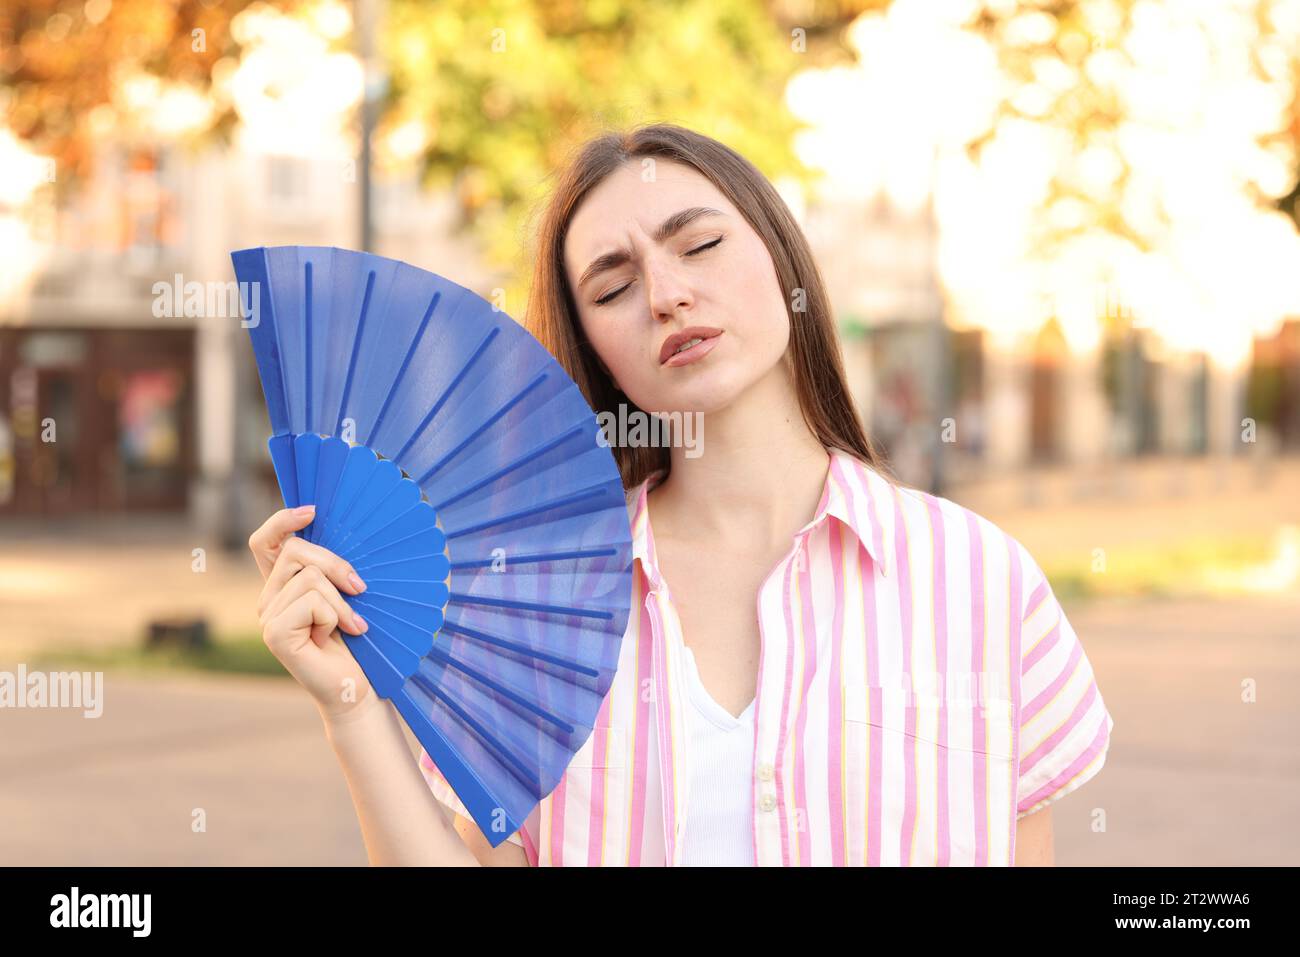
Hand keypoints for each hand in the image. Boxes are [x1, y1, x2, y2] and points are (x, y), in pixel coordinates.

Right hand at [249, 505, 379, 721]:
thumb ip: (333, 567)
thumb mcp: (347, 593)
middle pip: (295, 550)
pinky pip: (312, 600)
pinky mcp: (274, 633)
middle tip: (361, 590)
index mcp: (282, 585)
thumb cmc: (358, 640)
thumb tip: (338, 527)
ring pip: (310, 576)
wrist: (357, 686)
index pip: (264, 542)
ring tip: (350, 626)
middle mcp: (267, 598)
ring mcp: (266, 616)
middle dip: (336, 564)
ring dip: (342, 601)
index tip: (313, 511)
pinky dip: (335, 616)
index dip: (282, 520)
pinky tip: (335, 638)